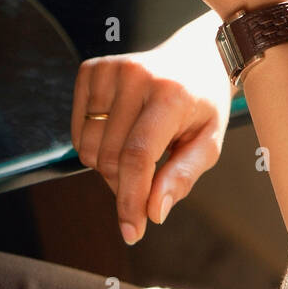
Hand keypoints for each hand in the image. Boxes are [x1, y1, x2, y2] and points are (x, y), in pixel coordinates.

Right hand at [73, 31, 234, 244]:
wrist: (196, 57)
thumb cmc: (204, 104)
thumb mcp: (210, 141)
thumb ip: (183, 176)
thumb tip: (154, 212)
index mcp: (170, 94)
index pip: (138, 156)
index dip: (130, 199)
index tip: (132, 231)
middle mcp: (137, 76)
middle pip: (109, 158)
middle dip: (125, 185)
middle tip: (148, 178)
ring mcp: (111, 69)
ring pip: (88, 148)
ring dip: (108, 166)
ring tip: (137, 152)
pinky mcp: (92, 69)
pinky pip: (77, 130)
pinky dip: (94, 144)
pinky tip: (121, 133)